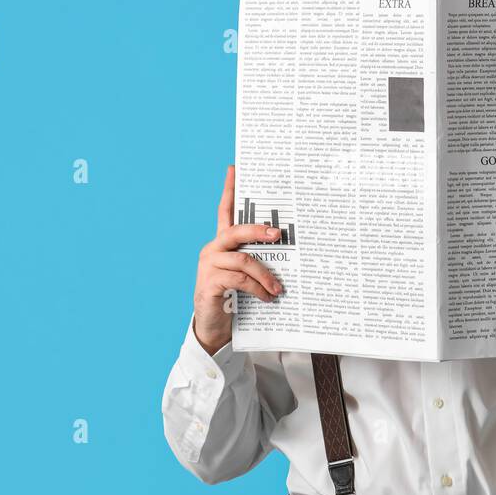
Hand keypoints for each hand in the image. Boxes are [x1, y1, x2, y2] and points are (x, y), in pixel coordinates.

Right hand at [193, 165, 284, 355]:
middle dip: (259, 230)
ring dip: (266, 275)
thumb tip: (286, 250)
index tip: (234, 168)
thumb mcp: (247, 275)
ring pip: (243, 260)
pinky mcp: (209, 283)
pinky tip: (268, 298)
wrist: (214, 326)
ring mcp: (209, 266)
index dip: (229, 189)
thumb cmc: (235, 296)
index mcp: (222, 243)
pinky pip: (239, 280)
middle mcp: (213, 250)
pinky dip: (258, 289)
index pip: (224, 211)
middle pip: (236, 231)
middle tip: (279, 234)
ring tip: (279, 288)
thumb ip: (258, 260)